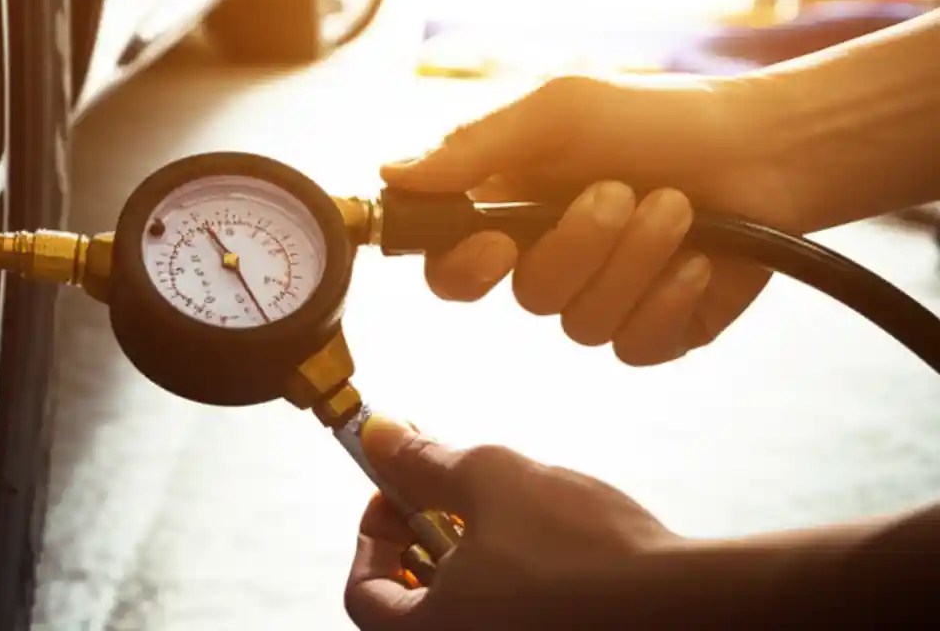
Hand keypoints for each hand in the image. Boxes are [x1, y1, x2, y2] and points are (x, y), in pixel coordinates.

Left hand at [345, 417, 680, 629]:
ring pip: (465, 608)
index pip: (364, 595)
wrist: (684, 601)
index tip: (397, 493)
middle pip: (412, 604)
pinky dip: (506, 577)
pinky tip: (542, 539)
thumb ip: (424, 461)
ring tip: (502, 510)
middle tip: (446, 497)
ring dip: (466, 556)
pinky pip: (509, 612)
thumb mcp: (490, 480)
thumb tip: (379, 437)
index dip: (372, 535)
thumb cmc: (582, 550)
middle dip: (422, 542)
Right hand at [383, 74, 803, 364]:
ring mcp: (602, 301)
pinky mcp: (655, 331)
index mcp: (511, 212)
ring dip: (636, 261)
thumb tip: (389, 173)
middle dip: (580, 245)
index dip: (463, 270)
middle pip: (525, 298)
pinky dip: (668, 300)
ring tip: (678, 206)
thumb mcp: (558, 111)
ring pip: (583, 324)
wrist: (765, 149)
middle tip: (622, 191)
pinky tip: (701, 260)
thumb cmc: (658, 118)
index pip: (449, 269)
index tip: (499, 242)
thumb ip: (473, 148)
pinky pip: (634, 346)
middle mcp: (548, 262)